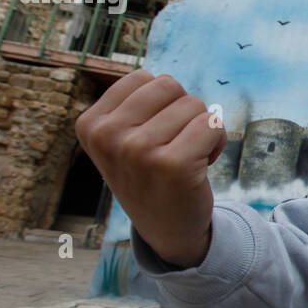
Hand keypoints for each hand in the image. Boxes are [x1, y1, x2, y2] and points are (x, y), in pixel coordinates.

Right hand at [75, 70, 226, 267]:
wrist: (167, 230)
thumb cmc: (151, 174)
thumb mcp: (122, 138)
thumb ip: (132, 104)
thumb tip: (159, 77)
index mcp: (90, 124)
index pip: (144, 77)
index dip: (161, 102)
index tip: (154, 134)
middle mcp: (108, 136)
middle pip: (170, 85)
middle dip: (183, 110)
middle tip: (174, 145)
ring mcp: (138, 151)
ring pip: (194, 104)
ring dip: (200, 128)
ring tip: (185, 157)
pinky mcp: (173, 165)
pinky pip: (213, 124)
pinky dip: (217, 141)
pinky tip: (200, 165)